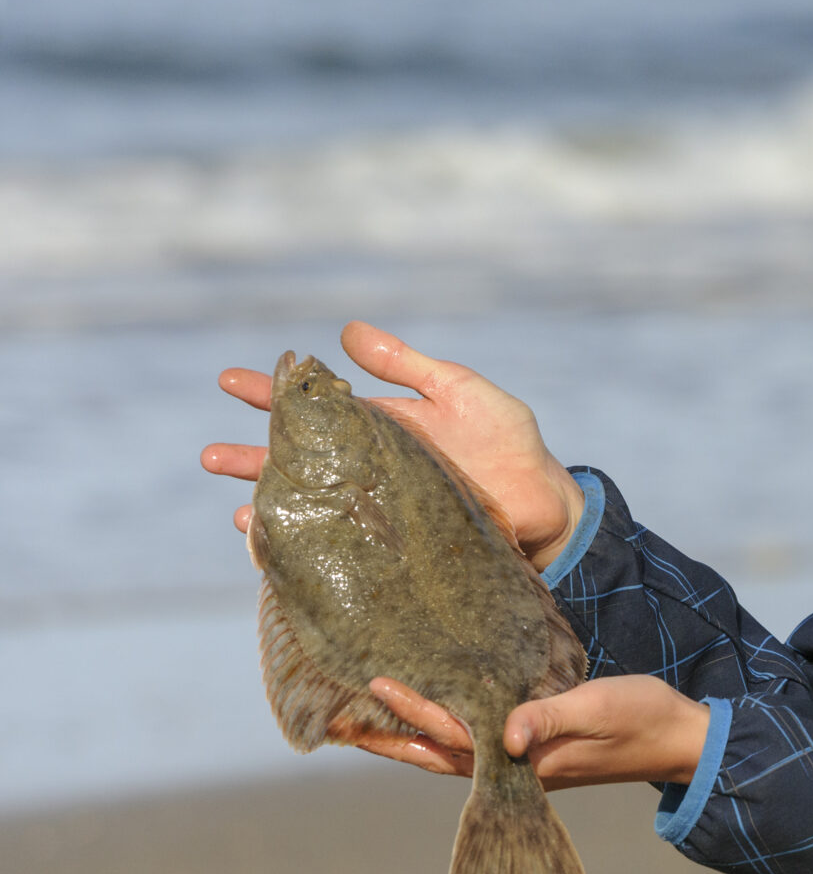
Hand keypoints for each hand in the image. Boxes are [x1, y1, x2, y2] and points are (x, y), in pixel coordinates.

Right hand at [199, 320, 585, 567]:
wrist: (543, 502)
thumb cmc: (507, 442)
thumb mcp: (458, 389)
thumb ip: (405, 364)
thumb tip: (347, 331)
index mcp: (378, 425)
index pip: (314, 407)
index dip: (271, 393)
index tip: (229, 381)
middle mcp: (367, 467)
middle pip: (298, 459)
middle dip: (252, 455)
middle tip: (209, 456)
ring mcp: (374, 506)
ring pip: (308, 501)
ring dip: (268, 501)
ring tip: (233, 500)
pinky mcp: (387, 542)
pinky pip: (334, 542)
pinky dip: (302, 540)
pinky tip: (277, 539)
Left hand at [356, 676, 712, 790]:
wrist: (680, 739)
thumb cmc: (641, 718)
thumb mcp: (598, 708)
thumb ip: (551, 718)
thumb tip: (506, 734)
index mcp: (527, 756)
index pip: (457, 733)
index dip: (416, 710)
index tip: (377, 684)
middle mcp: (518, 765)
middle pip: (439, 754)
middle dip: (391, 739)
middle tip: (340, 723)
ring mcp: (526, 760)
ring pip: (453, 751)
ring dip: (411, 737)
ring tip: (370, 721)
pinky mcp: (537, 749)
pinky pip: (477, 743)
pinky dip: (446, 730)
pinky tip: (436, 712)